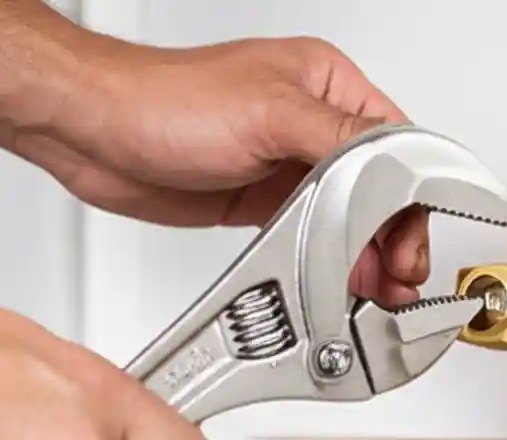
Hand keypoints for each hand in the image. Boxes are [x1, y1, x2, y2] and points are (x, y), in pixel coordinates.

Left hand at [12, 37, 429, 307]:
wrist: (94, 131)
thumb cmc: (163, 99)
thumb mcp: (268, 113)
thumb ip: (339, 140)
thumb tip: (395, 162)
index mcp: (327, 85)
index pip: (397, 146)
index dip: (412, 198)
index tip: (412, 240)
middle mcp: (312, 124)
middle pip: (379, 188)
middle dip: (393, 236)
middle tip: (398, 274)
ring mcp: (288, 164)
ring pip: (349, 217)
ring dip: (364, 255)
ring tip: (376, 287)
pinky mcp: (262, 201)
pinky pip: (311, 235)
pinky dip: (329, 262)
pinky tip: (337, 280)